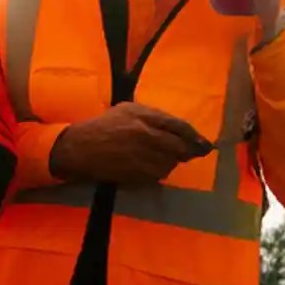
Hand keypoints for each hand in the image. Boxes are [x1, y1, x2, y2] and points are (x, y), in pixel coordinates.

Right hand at [49, 101, 212, 185]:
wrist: (80, 148)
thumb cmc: (105, 125)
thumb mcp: (128, 109)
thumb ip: (153, 116)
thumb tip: (177, 128)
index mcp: (144, 117)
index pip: (178, 127)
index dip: (194, 136)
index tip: (205, 143)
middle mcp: (145, 136)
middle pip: (178, 147)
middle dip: (189, 151)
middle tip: (194, 153)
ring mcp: (140, 157)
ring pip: (170, 163)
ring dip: (173, 162)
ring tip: (167, 158)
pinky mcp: (134, 174)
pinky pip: (157, 175)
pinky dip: (160, 172)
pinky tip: (155, 167)